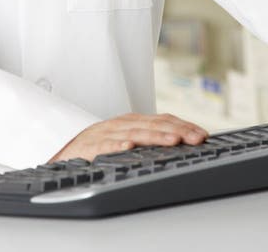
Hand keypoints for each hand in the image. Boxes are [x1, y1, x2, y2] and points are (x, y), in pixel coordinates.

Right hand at [47, 113, 208, 162]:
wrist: (64, 146)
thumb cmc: (99, 144)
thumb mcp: (126, 137)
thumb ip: (149, 139)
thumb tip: (180, 145)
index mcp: (133, 122)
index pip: (163, 120)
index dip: (183, 126)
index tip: (203, 135)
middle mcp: (123, 124)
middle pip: (154, 125)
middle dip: (178, 131)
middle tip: (197, 139)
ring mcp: (107, 133)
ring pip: (134, 133)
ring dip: (155, 137)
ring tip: (172, 141)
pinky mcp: (91, 146)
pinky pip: (105, 145)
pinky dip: (117, 145)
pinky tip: (128, 147)